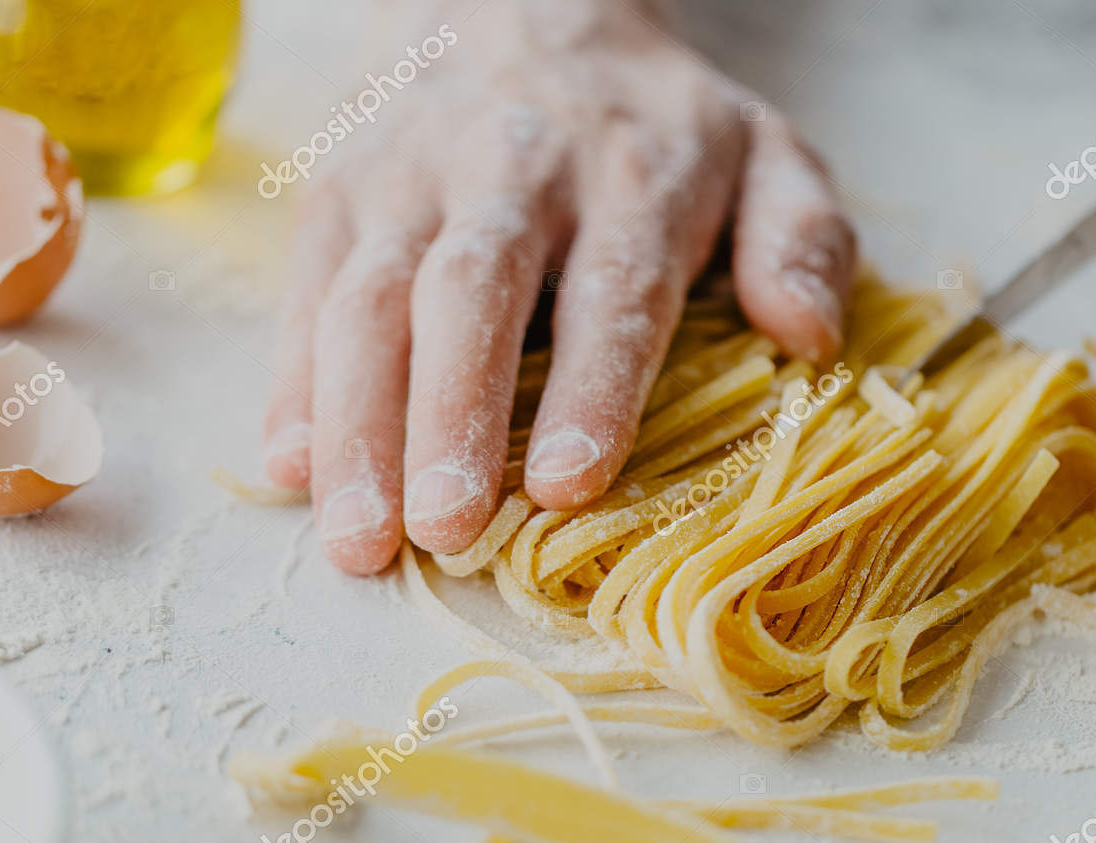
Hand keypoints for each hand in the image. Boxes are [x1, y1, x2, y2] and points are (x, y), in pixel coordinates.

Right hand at [262, 0, 854, 572]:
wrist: (521, 0)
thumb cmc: (652, 123)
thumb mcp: (761, 150)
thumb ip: (799, 234)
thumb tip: (808, 334)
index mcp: (632, 173)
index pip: (610, 286)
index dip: (590, 386)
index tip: (568, 483)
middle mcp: (513, 170)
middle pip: (470, 294)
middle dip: (452, 417)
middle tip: (444, 531)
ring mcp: (412, 178)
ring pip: (371, 300)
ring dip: (358, 423)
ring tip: (356, 537)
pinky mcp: (340, 189)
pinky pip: (307, 288)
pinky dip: (292, 381)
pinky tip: (287, 466)